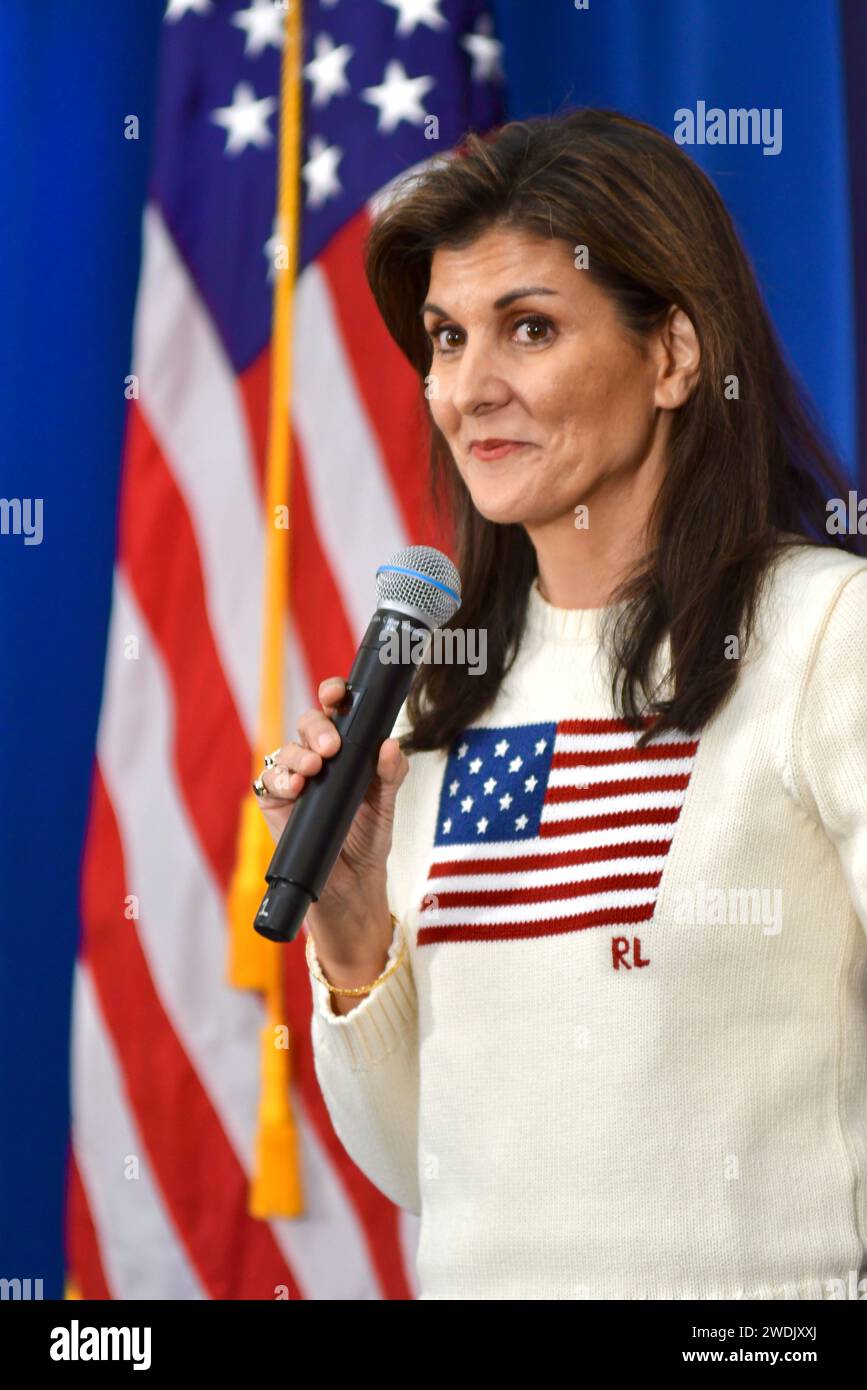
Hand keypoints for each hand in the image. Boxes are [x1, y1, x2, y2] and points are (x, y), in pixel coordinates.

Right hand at [254, 676, 409, 971]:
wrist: (351, 883)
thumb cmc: (369, 837)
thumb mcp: (386, 804)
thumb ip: (391, 773)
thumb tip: (390, 744)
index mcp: (346, 748)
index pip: (336, 711)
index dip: (334, 694)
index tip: (337, 693)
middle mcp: (317, 757)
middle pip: (308, 723)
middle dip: (317, 728)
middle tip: (331, 748)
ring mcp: (294, 778)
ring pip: (287, 749)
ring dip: (298, 755)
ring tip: (314, 770)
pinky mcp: (274, 801)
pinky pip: (268, 779)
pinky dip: (280, 779)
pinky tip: (295, 788)